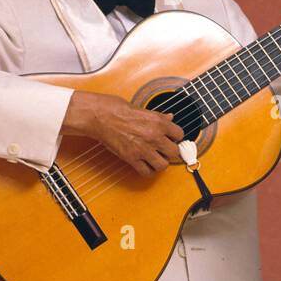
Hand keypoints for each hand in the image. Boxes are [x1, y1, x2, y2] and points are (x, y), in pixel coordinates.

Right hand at [62, 90, 185, 176]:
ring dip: (160, 163)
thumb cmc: (118, 109)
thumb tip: (170, 118)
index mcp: (159, 122)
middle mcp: (154, 136)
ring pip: (163, 165)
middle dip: (170, 152)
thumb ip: (158, 117)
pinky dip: (146, 170)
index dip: (175, 137)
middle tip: (164, 150)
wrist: (101, 116)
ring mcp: (143, 149)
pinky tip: (144, 164)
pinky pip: (146, 172)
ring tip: (155, 158)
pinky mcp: (131, 158)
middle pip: (174, 152)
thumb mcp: (143, 109)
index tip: (171, 138)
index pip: (179, 134)